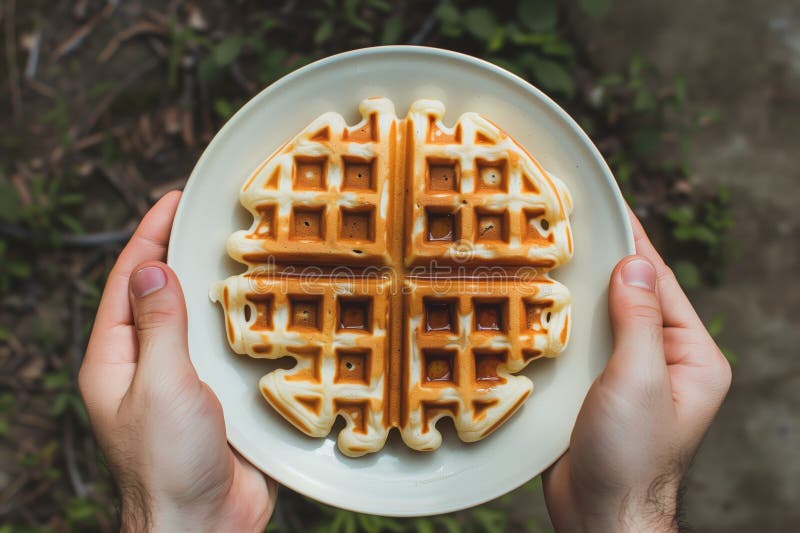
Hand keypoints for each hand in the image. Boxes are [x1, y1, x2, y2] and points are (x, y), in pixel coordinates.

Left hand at [78, 191, 275, 531]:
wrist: (204, 525)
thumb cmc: (167, 464)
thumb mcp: (159, 386)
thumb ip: (158, 328)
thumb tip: (149, 271)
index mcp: (115, 360)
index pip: (126, 283)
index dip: (147, 237)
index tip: (173, 200)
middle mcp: (146, 366)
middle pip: (162, 295)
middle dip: (183, 254)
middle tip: (216, 218)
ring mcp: (183, 381)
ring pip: (199, 320)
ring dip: (217, 287)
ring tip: (246, 251)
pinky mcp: (218, 396)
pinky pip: (228, 348)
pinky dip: (244, 323)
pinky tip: (269, 305)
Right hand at [543, 210, 731, 531]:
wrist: (600, 515)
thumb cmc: (630, 455)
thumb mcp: (639, 379)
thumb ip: (637, 319)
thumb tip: (634, 262)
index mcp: (692, 356)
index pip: (661, 285)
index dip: (635, 245)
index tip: (611, 208)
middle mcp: (664, 361)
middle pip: (633, 297)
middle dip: (605, 263)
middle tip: (571, 223)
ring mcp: (630, 375)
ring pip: (605, 318)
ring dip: (581, 290)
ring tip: (553, 253)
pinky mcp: (598, 388)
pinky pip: (584, 343)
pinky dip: (565, 320)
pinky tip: (540, 301)